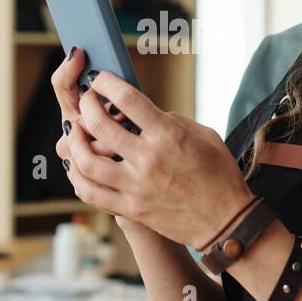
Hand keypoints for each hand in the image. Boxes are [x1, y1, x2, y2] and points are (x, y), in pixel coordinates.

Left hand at [51, 53, 255, 247]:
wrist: (226, 222)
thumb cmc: (219, 175)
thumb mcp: (204, 135)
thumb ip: (171, 120)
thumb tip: (143, 114)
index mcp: (168, 136)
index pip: (127, 99)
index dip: (107, 83)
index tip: (100, 78)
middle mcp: (148, 160)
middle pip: (99, 125)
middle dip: (87, 105)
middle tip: (87, 100)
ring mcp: (135, 187)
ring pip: (86, 161)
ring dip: (75, 140)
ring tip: (77, 130)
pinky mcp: (130, 209)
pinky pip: (91, 193)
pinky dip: (77, 176)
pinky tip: (76, 165)